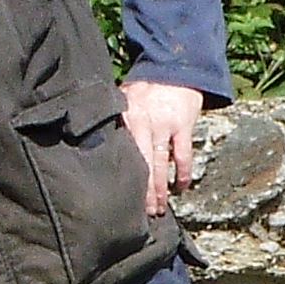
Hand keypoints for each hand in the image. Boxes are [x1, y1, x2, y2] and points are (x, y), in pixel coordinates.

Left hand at [121, 79, 206, 218]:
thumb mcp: (123, 101)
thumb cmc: (145, 89)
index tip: (118, 201)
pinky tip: (181, 188)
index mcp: (127, 118)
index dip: (122, 179)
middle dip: (143, 193)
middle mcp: (145, 122)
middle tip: (143, 215)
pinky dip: (183, 174)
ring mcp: (166, 125)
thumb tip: (100, 152)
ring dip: (162, 190)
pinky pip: (184, 156)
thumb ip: (117, 124)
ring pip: (162, 164)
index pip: (124, 155)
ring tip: (160, 209)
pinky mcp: (184, 126)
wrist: (175, 68)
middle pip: (142, 165)